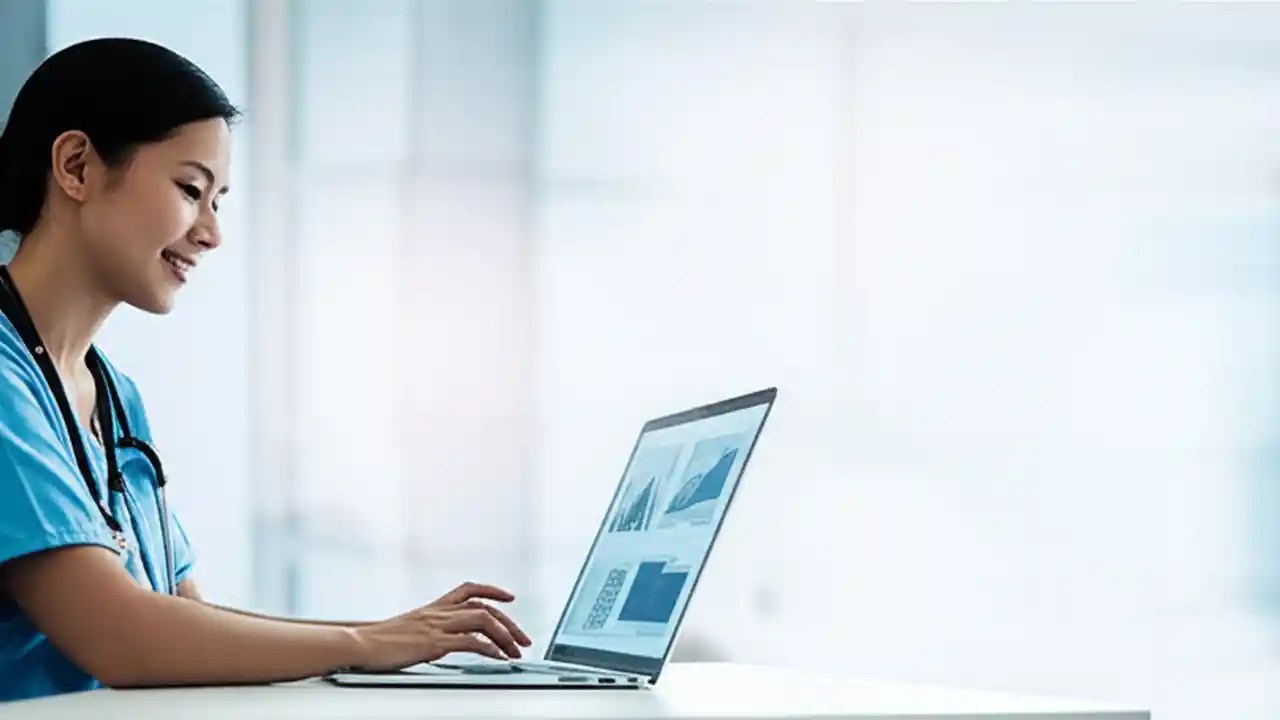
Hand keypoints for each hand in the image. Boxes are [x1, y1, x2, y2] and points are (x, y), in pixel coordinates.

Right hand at [348, 582, 532, 671]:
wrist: (359, 644)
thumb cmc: (378, 641)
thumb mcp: (409, 630)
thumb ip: (429, 632)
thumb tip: (441, 643)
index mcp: (433, 608)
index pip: (468, 589)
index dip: (492, 590)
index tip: (509, 598)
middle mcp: (438, 612)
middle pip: (484, 607)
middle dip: (509, 623)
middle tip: (523, 639)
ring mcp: (437, 625)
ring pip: (482, 619)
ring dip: (505, 635)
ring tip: (515, 651)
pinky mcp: (433, 643)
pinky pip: (470, 641)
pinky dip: (489, 648)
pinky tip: (497, 657)